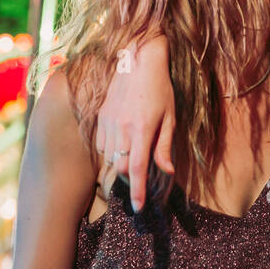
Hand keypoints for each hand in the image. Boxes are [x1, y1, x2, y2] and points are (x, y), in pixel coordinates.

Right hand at [95, 34, 174, 210]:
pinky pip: (101, 145)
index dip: (138, 192)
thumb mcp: (169, 117)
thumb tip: (167, 171)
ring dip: (120, 164)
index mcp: (142, 129)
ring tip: (132, 157)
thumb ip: (165, 146)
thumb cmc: (160, 88)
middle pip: (121, 168)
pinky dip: (109, 150)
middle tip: (141, 179)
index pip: (139, 170)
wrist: (138, 59)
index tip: (138, 209)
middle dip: (130, 179)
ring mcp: (107, 122)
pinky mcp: (100, 116)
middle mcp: (122, 128)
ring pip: (109, 157)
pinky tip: (120, 143)